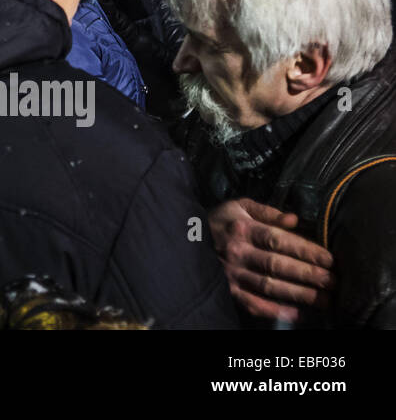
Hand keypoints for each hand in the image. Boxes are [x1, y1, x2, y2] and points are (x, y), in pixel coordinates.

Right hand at [208, 198, 333, 322]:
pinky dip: (274, 310)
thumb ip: (267, 211)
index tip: (329, 259)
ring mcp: (232, 272)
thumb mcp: (239, 206)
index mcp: (242, 228)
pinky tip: (296, 314)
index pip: (279, 240)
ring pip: (269, 286)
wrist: (186, 236)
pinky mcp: (228, 289)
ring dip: (299, 294)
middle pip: (278, 265)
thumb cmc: (219, 220)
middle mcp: (238, 251)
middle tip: (334, 282)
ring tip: (325, 300)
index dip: (305, 250)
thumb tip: (295, 219)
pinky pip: (253, 303)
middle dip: (309, 275)